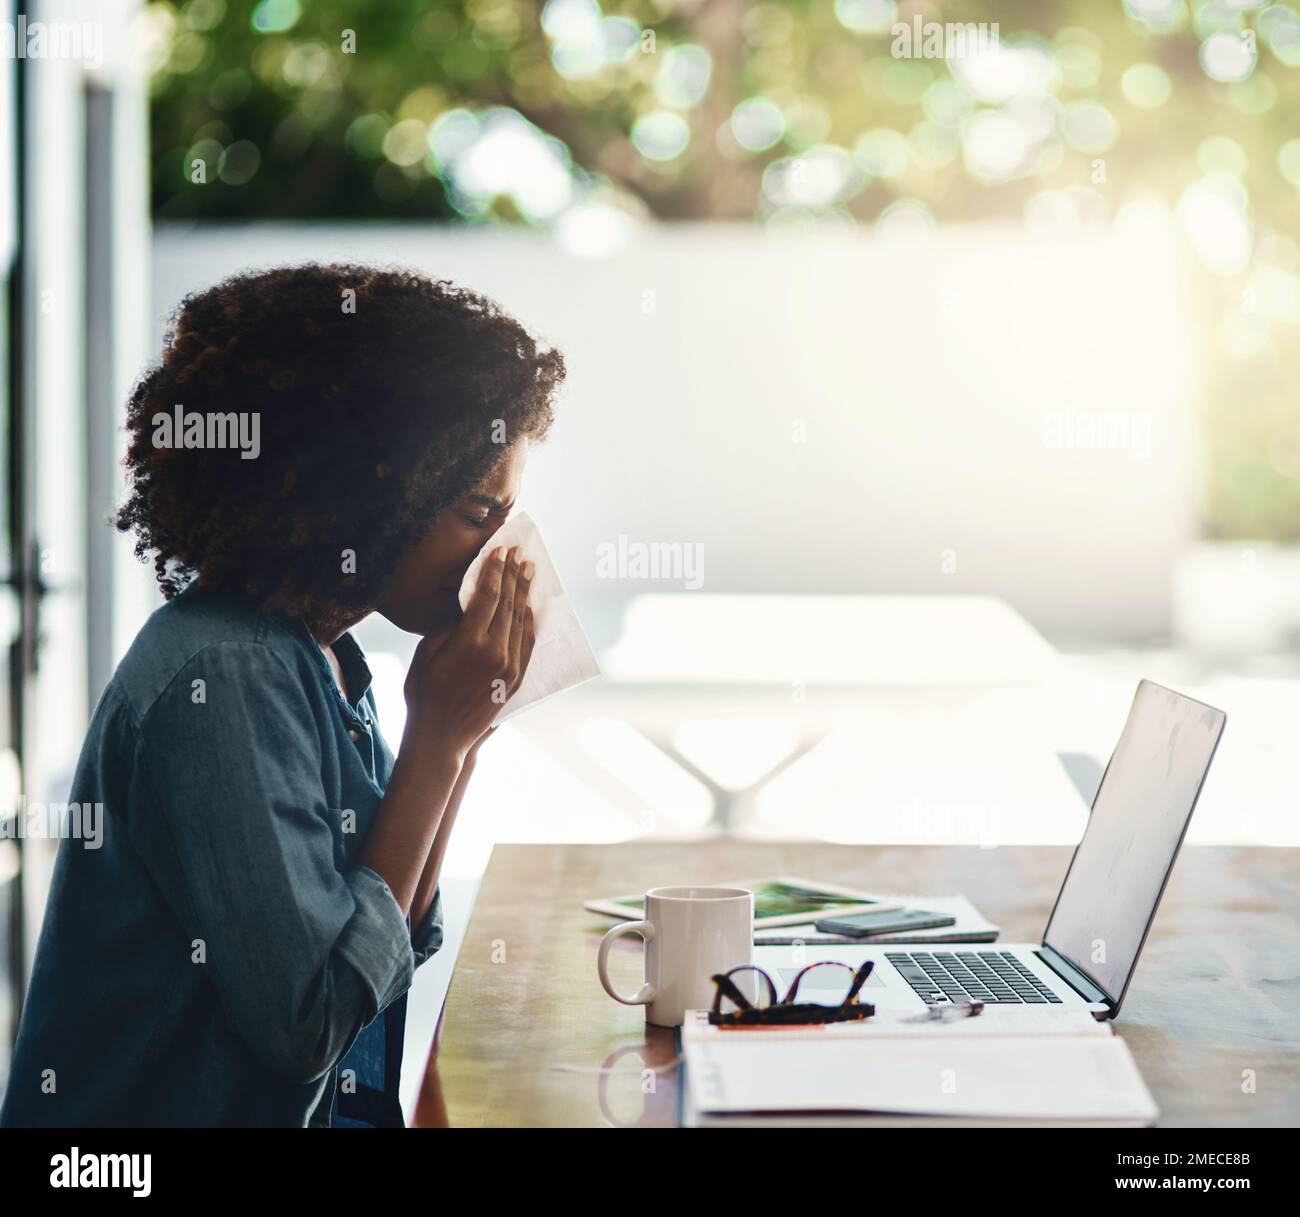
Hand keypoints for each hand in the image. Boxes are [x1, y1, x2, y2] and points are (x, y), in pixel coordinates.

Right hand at [402, 545, 535, 759]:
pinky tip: (529, 607)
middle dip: (513, 575)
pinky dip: (529, 621)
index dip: (495, 570)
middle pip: (509, 604)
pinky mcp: (515, 680)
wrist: (441, 737)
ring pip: (521, 621)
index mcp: (469, 643)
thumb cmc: (423, 693)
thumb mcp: (425, 653)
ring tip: (528, 571)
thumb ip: (448, 626)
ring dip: (525, 593)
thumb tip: (468, 603)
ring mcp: (509, 668)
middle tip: (519, 553)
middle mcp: (494, 653)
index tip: (500, 551)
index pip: (487, 596)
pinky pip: (527, 643)